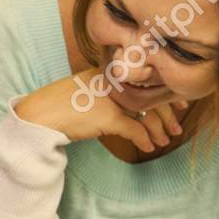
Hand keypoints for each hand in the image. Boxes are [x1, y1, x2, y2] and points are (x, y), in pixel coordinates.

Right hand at [16, 69, 187, 154]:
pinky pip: (135, 130)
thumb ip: (109, 93)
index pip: (149, 79)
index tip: (178, 106)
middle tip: (178, 127)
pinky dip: (145, 140)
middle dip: (169, 114)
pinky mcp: (108, 116)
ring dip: (159, 130)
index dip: (167, 93)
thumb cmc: (60, 105)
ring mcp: (113, 98)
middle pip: (153, 94)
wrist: (40, 113)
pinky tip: (149, 148)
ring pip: (148, 113)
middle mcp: (117, 80)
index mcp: (113, 71)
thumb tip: (127, 105)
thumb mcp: (89, 91)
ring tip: (165, 142)